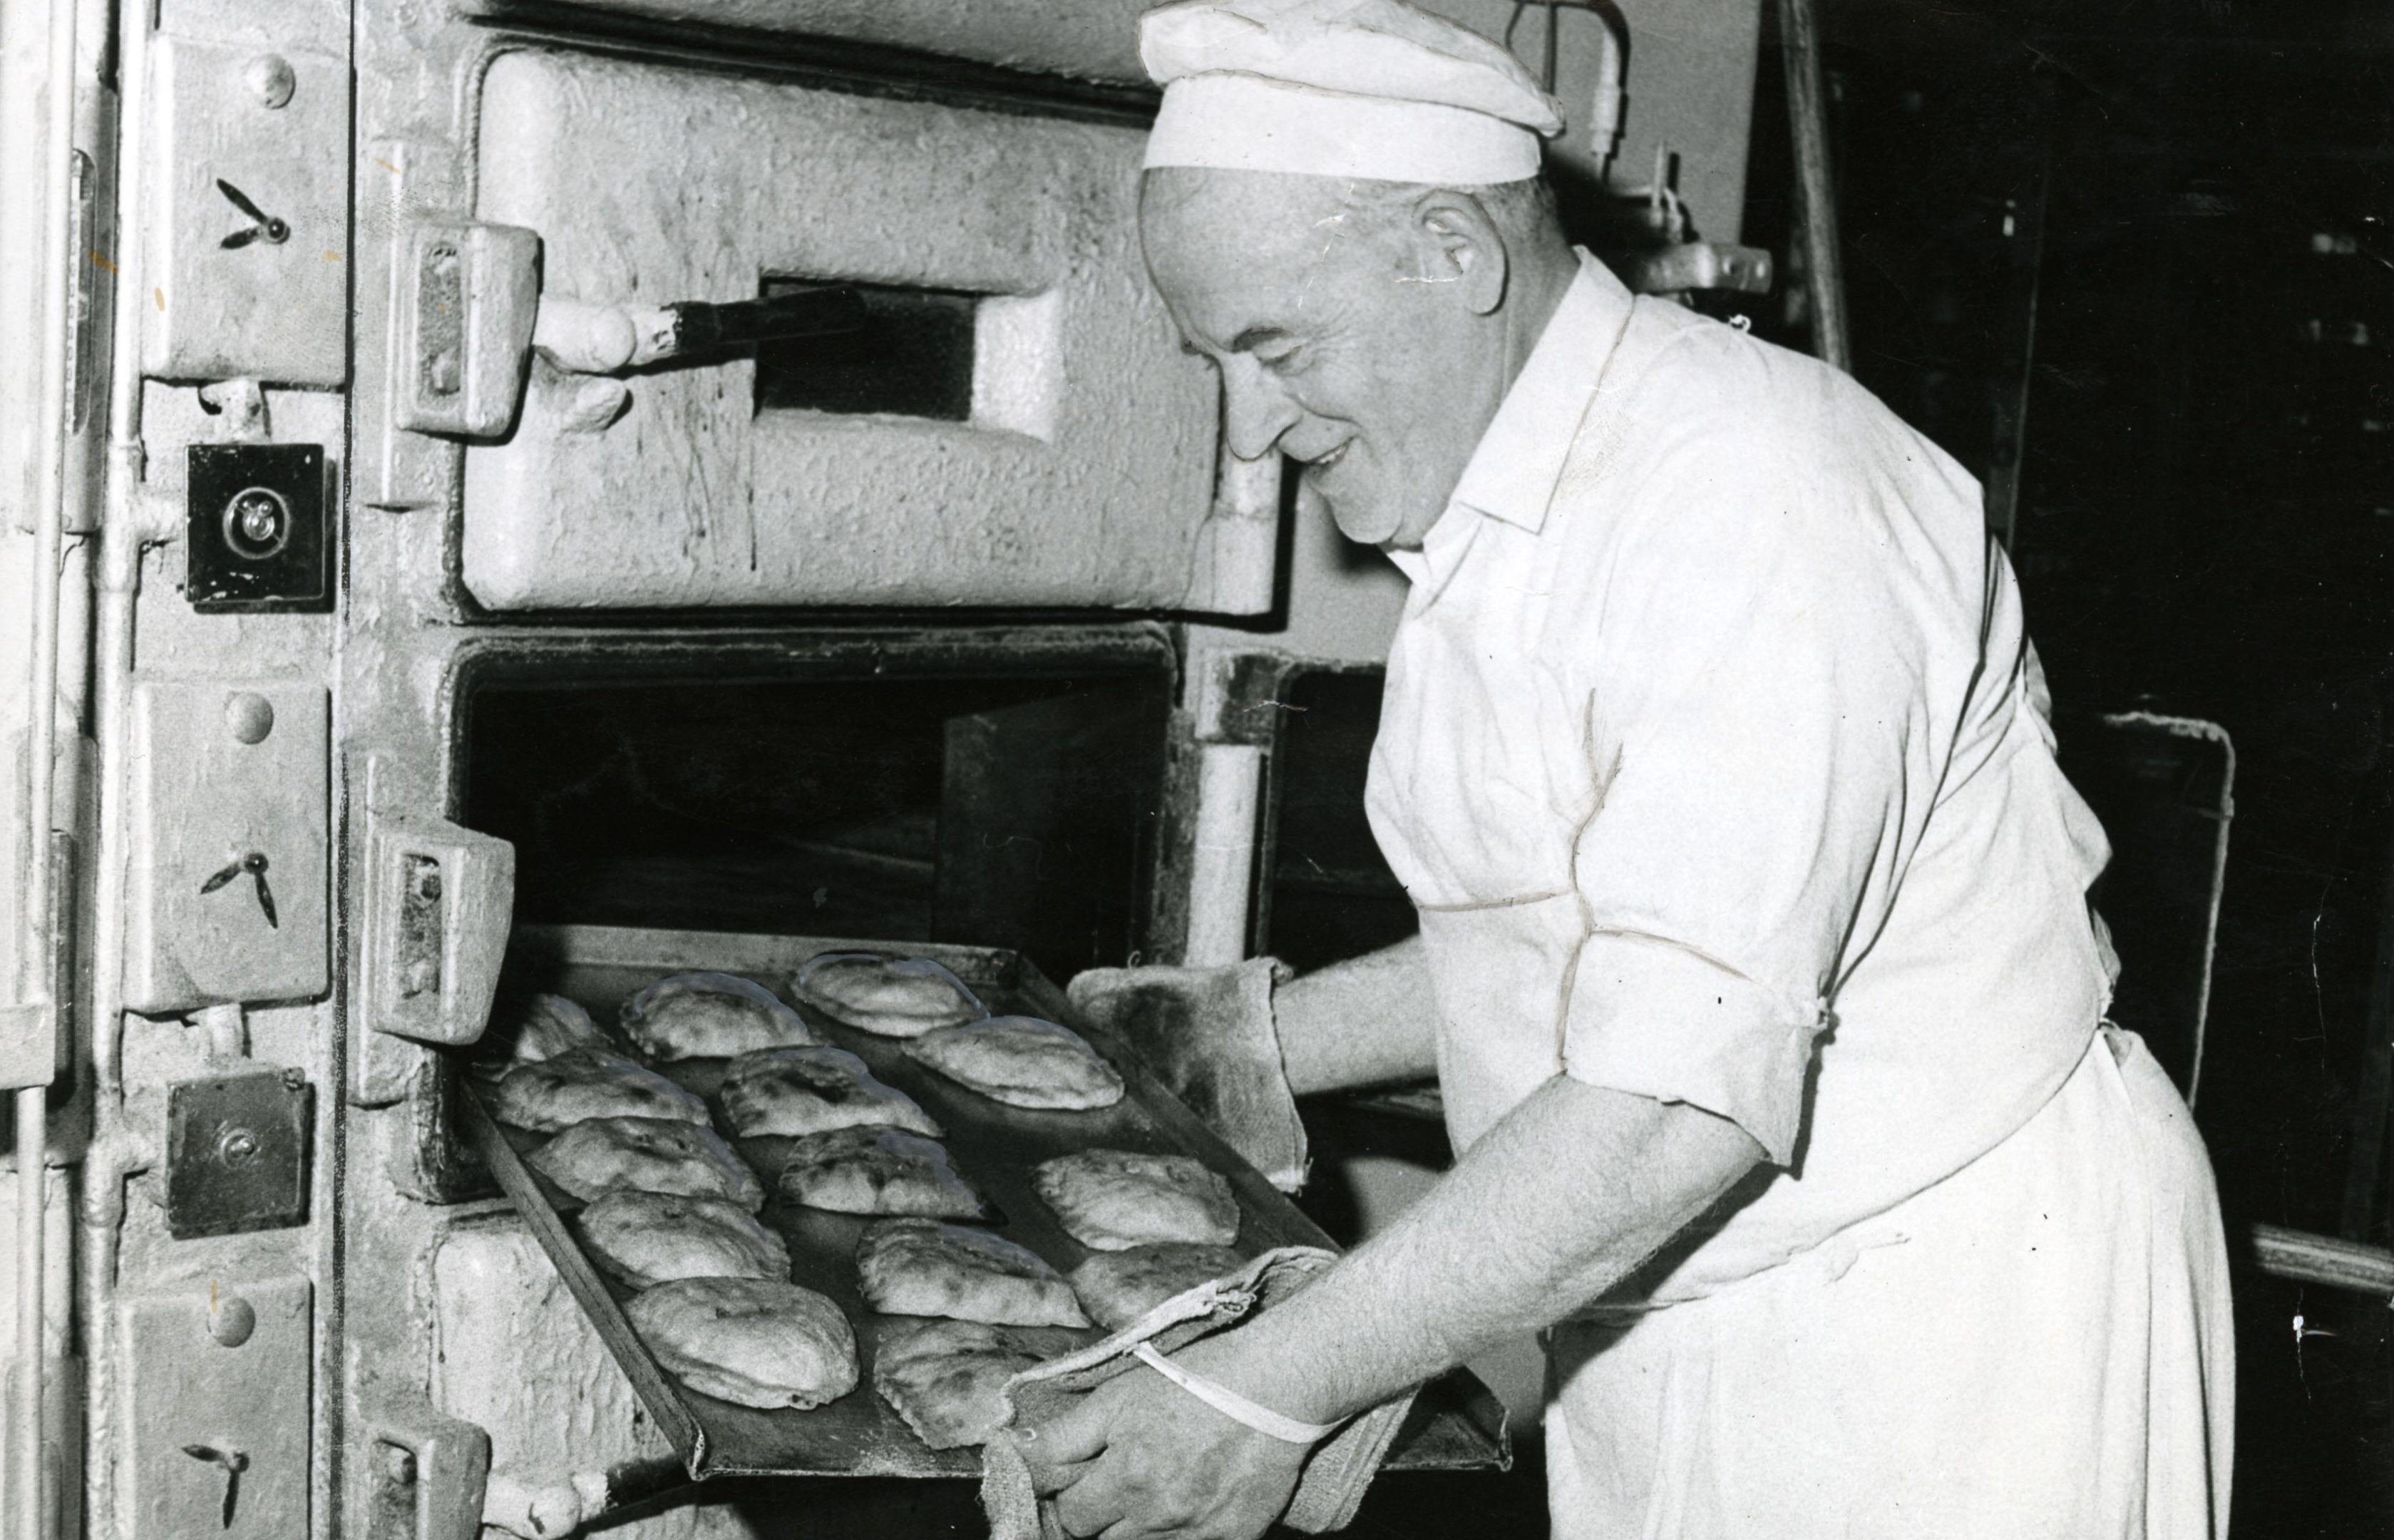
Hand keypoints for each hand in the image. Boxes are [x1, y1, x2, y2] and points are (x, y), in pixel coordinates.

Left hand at [1016, 1353, 1311, 1539]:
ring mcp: (1197, 1532)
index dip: (1065, 1503)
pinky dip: (1178, 1535)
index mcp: (1126, 1477)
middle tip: (1112, 1489)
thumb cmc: (1198, 1381)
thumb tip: (1017, 1456)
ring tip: (1149, 1495)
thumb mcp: (1120, 1396)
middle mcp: (1158, 1514)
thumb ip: (1065, 1436)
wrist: (1279, 1388)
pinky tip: (1185, 1507)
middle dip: (1098, 1519)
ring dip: (1135, 1529)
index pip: (1069, 1519)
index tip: (1072, 1489)